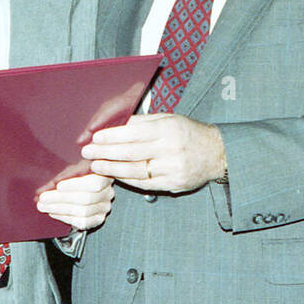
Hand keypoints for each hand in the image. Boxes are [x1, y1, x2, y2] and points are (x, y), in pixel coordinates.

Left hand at [36, 172, 114, 230]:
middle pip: (86, 199)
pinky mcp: (98, 219)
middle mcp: (108, 192)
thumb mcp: (72, 168)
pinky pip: (82, 222)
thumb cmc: (76, 175)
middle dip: (61, 199)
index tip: (58, 185)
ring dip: (59, 209)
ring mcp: (104, 207)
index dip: (75, 185)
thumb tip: (49, 181)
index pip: (94, 182)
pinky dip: (64, 217)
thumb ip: (65, 173)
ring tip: (43, 205)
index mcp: (104, 175)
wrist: (82, 188)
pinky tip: (53, 212)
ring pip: (82, 212)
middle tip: (43, 198)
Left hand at [81, 113, 225, 193]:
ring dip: (112, 169)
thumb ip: (142, 123)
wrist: (216, 153)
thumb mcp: (168, 119)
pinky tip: (115, 175)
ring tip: (96, 166)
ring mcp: (172, 169)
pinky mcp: (173, 184)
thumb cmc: (188, 132)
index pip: (134, 133)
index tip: (95, 138)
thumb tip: (115, 125)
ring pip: (135, 171)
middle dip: (105, 153)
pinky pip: (144, 183)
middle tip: (87, 153)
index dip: (112, 136)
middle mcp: (170, 149)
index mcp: (168, 128)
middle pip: (131, 153)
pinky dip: (127, 179)